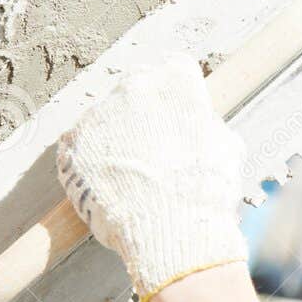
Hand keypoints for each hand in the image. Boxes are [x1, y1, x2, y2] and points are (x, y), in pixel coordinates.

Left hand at [56, 62, 247, 301]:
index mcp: (176, 83)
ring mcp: (99, 115)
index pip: (175, 69)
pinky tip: (108, 184)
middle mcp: (134, 88)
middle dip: (143, 112)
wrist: (172, 232)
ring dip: (114, 138)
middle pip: (135, 88)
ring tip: (131, 176)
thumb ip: (209, 127)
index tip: (177, 111)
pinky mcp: (73, 145)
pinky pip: (78, 146)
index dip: (178, 94)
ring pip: (105, 118)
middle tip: (153, 147)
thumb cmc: (204, 194)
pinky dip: (89, 161)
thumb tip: (203, 126)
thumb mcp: (227, 151)